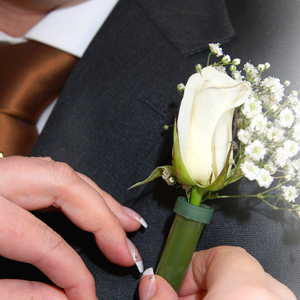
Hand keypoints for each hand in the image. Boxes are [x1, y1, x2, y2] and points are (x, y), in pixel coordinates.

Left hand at [0, 156, 145, 299]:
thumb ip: (20, 295)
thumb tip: (66, 297)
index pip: (45, 241)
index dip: (74, 273)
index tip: (87, 294)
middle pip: (65, 186)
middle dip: (104, 217)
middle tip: (128, 242)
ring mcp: (4, 169)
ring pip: (65, 173)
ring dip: (99, 198)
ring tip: (125, 219)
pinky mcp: (9, 171)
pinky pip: (54, 172)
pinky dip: (82, 189)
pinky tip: (97, 201)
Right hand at [139, 246, 296, 299]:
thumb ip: (163, 299)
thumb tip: (151, 283)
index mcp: (246, 291)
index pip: (220, 254)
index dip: (194, 267)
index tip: (177, 284)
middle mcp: (274, 298)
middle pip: (235, 274)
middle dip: (205, 287)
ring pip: (250, 292)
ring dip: (223, 297)